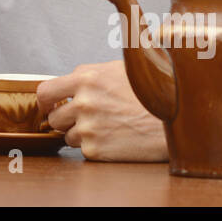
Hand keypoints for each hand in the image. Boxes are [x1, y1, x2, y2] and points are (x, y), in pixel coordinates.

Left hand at [37, 61, 167, 160]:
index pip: (44, 91)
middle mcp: (83, 102)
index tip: (51, 106)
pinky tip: (114, 138)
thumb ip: (90, 74)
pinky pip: (83, 150)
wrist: (177, 121)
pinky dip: (96, 147)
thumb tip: (69, 80)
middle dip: (65, 119)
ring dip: (81, 134)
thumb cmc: (152, 93)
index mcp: (85, 78)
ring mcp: (88, 127)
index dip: (46, 102)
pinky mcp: (96, 150)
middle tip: (86, 118)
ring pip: (67, 136)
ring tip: (107, 127)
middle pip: (53, 117)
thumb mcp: (119, 70)